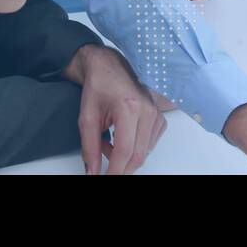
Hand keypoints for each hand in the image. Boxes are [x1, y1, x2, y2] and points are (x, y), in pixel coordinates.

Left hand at [65, 44, 167, 174]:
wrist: (108, 67)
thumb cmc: (98, 87)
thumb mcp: (86, 118)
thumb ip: (89, 148)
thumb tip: (92, 171)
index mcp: (129, 107)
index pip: (125, 151)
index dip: (114, 171)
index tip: (104, 179)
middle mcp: (147, 110)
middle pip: (138, 155)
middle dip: (120, 168)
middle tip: (103, 166)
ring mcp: (156, 113)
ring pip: (144, 152)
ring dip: (125, 156)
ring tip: (107, 142)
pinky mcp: (159, 117)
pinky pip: (149, 144)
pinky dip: (134, 148)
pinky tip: (120, 137)